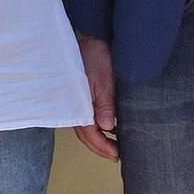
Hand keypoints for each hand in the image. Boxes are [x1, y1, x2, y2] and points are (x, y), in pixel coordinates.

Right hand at [74, 35, 118, 160]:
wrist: (87, 38)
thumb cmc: (93, 57)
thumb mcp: (103, 80)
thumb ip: (104, 104)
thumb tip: (107, 127)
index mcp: (78, 106)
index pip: (90, 135)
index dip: (103, 147)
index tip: (116, 155)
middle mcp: (75, 107)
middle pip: (87, 135)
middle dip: (101, 147)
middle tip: (117, 156)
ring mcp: (77, 102)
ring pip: (87, 127)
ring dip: (100, 138)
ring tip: (116, 146)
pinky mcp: (82, 96)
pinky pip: (89, 117)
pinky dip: (99, 126)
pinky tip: (111, 128)